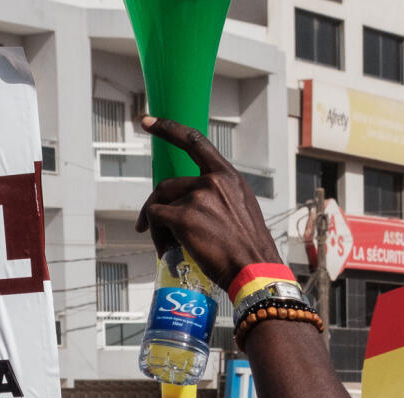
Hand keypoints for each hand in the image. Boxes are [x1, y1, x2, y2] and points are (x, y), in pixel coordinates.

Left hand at [134, 118, 288, 293]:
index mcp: (228, 176)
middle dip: (154, 205)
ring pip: (159, 203)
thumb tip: (193, 204)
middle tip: (148, 226)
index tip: (148, 121)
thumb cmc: (248, 249)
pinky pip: (155, 218)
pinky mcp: (184, 217)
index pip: (195, 142)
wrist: (255, 269)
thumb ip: (218, 198)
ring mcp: (198, 197)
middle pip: (168, 184)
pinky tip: (165, 250)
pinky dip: (154, 234)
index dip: (168, 129)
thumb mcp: (241, 210)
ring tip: (163, 246)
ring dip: (155, 225)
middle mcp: (213, 181)